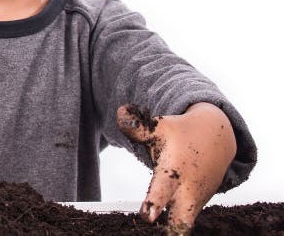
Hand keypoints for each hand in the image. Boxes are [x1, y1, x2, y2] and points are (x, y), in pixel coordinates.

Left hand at [117, 103, 236, 234]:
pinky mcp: (198, 207)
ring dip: (173, 232)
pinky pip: (184, 222)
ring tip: (155, 234)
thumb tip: (119, 113)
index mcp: (174, 171)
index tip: (146, 218)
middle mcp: (187, 191)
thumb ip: (136, 125)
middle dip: (173, 232)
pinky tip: (162, 233)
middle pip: (181, 220)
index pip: (163, 189)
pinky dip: (176, 230)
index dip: (154, 203)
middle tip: (156, 232)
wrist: (218, 138)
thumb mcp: (159, 125)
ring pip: (184, 225)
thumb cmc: (179, 132)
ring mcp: (195, 202)